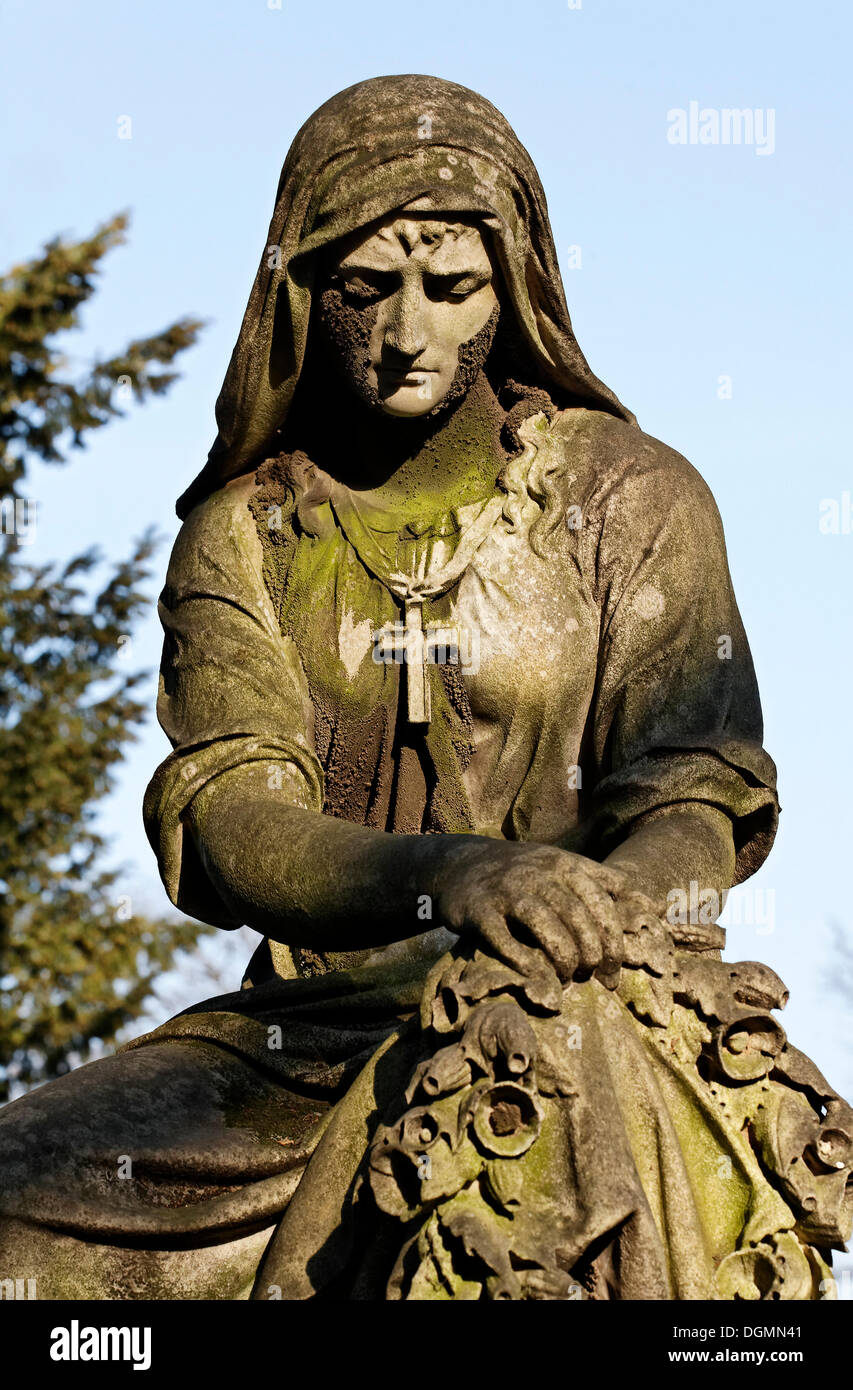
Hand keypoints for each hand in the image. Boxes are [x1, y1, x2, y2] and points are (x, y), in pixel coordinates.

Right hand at [433, 839, 633, 988]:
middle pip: (578, 920)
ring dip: (563, 961)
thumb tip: (659, 907)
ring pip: (546, 929)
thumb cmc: (526, 873)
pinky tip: (535, 976)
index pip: (603, 906)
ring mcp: (507, 891)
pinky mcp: (479, 911)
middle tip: (593, 981)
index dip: (614, 944)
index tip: (614, 973)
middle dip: (592, 958)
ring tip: (568, 979)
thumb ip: (609, 885)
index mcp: (565, 865)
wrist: (463, 864)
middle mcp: (538, 875)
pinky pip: (505, 941)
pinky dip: (524, 963)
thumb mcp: (567, 868)